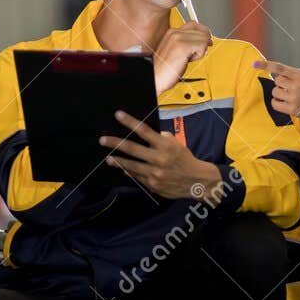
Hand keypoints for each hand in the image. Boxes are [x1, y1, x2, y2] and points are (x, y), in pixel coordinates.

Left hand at [99, 110, 222, 198]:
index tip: (118, 115)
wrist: (196, 181)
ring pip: (131, 165)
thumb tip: (145, 135)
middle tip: (103, 140)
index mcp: (165, 146)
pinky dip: (129, 172)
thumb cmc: (184, 159)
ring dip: (118, 161)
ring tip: (109, 158)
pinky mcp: (152, 185)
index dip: (130, 122)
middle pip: (132, 148)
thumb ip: (161, 138)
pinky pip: (137, 177)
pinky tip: (123, 168)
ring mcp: (154, 173)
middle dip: (115, 143)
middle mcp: (158, 159)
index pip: (144, 130)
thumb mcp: (176, 144)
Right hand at [153, 23, 211, 94]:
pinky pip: (202, 45)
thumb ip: (186, 43)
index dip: (203, 34)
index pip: (194, 25)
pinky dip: (199, 55)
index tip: (205, 43)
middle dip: (204, 41)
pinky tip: (188, 60)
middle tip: (198, 52)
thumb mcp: (175, 51)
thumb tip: (202, 42)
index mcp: (171, 33)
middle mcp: (174, 33)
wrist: (156, 78)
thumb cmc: (165, 69)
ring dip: (200, 50)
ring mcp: (178, 38)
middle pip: (201, 29)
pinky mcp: (183, 46)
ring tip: (188, 58)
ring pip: (204, 37)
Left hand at [255, 60, 299, 129]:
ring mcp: (294, 97)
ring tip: (291, 96)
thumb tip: (280, 75)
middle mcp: (297, 85)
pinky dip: (278, 103)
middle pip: (277, 81)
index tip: (254, 64)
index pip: (280, 68)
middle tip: (291, 89)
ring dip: (280, 94)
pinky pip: (275, 104)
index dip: (266, 65)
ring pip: (275, 92)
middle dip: (282, 84)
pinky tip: (286, 103)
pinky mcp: (292, 109)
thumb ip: (297, 75)